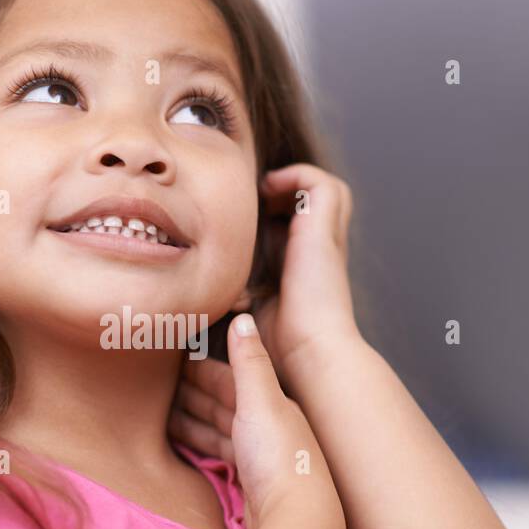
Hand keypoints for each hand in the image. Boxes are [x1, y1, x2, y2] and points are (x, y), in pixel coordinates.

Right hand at [169, 314, 339, 528]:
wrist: (296, 517)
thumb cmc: (280, 456)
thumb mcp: (261, 401)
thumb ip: (249, 360)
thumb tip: (242, 316)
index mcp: (273, 401)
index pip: (230, 377)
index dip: (200, 367)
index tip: (172, 356)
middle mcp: (269, 424)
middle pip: (222, 402)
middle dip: (191, 392)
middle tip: (156, 382)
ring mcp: (259, 453)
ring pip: (218, 427)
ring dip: (191, 418)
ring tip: (159, 411)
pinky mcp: (249, 480)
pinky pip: (217, 453)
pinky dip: (198, 444)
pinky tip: (181, 443)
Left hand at [253, 163, 360, 390]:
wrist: (308, 353)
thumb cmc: (277, 345)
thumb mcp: (249, 309)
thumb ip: (236, 292)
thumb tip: (201, 287)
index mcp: (306, 266)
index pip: (295, 226)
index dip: (272, 214)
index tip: (240, 218)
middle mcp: (320, 249)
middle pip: (316, 202)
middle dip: (287, 191)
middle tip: (253, 198)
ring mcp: (327, 239)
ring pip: (326, 189)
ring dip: (295, 180)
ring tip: (264, 190)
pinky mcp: (326, 232)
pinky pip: (321, 184)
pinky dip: (296, 176)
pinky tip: (268, 190)